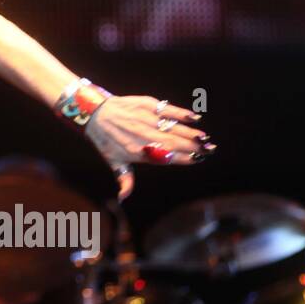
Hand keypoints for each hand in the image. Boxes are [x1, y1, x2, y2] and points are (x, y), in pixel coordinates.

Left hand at [83, 95, 214, 199]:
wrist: (94, 112)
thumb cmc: (106, 140)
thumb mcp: (113, 162)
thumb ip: (125, 180)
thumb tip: (124, 199)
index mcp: (136, 152)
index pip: (164, 157)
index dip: (183, 159)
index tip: (198, 160)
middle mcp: (141, 136)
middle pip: (171, 143)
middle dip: (192, 146)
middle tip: (210, 149)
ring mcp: (143, 119)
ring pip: (171, 127)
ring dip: (190, 132)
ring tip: (205, 138)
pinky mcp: (144, 104)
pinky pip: (165, 109)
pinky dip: (180, 113)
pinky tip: (194, 118)